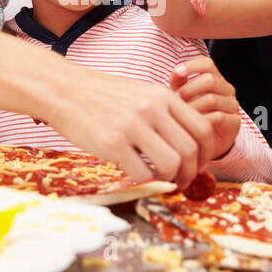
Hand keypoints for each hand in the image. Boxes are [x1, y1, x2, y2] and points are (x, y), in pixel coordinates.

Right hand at [45, 68, 215, 186]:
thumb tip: (187, 145)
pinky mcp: (112, 144)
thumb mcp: (141, 93)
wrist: (64, 90)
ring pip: (171, 164)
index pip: (203, 129)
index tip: (200, 165)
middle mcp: (152, 109)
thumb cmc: (102, 95)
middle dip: (191, 173)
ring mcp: (132, 126)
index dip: (207, 153)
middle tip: (182, 181)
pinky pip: (142, 173)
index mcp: (163, 96)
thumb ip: (165, 113)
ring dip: (171, 180)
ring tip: (162, 181)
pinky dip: (146, 181)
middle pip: (191, 151)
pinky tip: (138, 175)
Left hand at [169, 56, 239, 158]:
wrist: (204, 143)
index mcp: (215, 79)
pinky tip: (191, 126)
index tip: (177, 73)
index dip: (192, 66)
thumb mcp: (182, 97)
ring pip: (212, 99)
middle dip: (189, 90)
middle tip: (176, 101)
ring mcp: (232, 106)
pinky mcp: (235, 122)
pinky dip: (202, 120)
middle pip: (210, 80)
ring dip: (193, 106)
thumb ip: (179, 83)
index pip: (207, 64)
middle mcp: (226, 90)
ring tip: (180, 115)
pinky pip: (219, 117)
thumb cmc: (191, 116)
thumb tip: (176, 73)